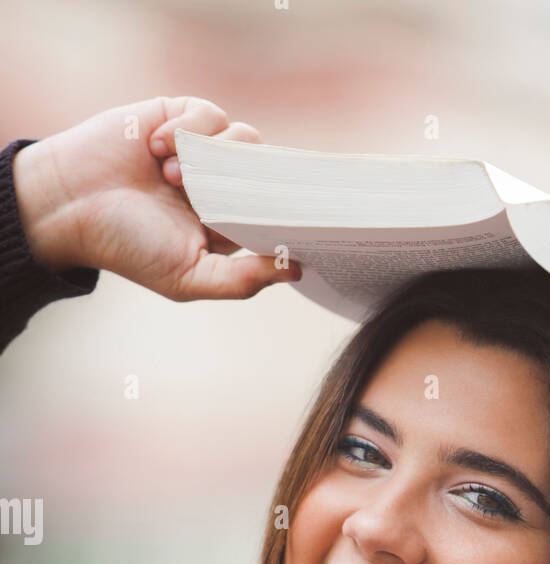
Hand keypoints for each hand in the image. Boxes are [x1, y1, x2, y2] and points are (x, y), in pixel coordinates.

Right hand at [11, 96, 302, 300]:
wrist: (70, 203)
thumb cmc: (128, 247)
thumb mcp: (188, 278)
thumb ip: (242, 280)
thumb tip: (295, 270)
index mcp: (230, 226)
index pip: (277, 212)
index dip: (285, 212)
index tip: (287, 217)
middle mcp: (223, 187)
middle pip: (268, 172)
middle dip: (246, 182)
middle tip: (209, 195)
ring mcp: (205, 151)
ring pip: (246, 139)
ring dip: (211, 158)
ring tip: (170, 177)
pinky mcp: (182, 118)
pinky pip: (210, 114)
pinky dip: (186, 130)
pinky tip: (155, 147)